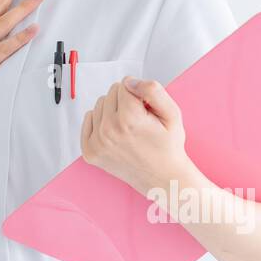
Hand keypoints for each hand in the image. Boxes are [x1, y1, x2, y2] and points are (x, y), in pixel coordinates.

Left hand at [80, 75, 191, 194]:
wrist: (163, 178)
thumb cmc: (168, 147)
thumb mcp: (172, 114)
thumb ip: (153, 90)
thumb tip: (130, 82)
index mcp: (129, 119)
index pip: (125, 84)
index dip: (139, 95)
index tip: (146, 110)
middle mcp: (109, 131)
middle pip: (110, 93)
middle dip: (125, 102)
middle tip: (139, 121)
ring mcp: (97, 143)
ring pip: (99, 105)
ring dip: (113, 111)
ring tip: (128, 129)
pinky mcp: (89, 151)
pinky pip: (88, 119)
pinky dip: (100, 122)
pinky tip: (116, 134)